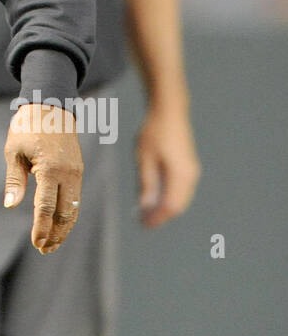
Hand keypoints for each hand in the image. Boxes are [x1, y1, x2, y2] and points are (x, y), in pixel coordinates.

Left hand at [3, 103, 83, 253]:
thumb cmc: (28, 127)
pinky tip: (59, 223)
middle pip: (65, 213)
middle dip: (55, 234)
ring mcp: (76, 172)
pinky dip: (69, 214)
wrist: (50, 105)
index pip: (46, 207)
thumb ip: (14, 180)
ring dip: (64, 228)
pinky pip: (76, 197)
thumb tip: (11, 206)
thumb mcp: (14, 151)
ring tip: (52, 243)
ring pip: (74, 208)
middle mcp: (68, 173)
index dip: (41, 227)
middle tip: (44, 249)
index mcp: (50, 169)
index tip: (37, 243)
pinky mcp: (78, 170)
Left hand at [136, 108, 200, 228]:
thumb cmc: (154, 131)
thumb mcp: (144, 158)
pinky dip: (170, 197)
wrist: (170, 110)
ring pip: (181, 198)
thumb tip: (146, 207)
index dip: (158, 218)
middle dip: (162, 215)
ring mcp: (192, 171)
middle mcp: (191, 175)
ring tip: (147, 212)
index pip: (171, 206)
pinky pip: (182, 189)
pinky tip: (156, 197)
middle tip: (144, 221)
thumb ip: (146, 183)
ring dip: (166, 207)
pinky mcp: (190, 167)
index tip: (144, 225)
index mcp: (180, 174)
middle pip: (178, 205)